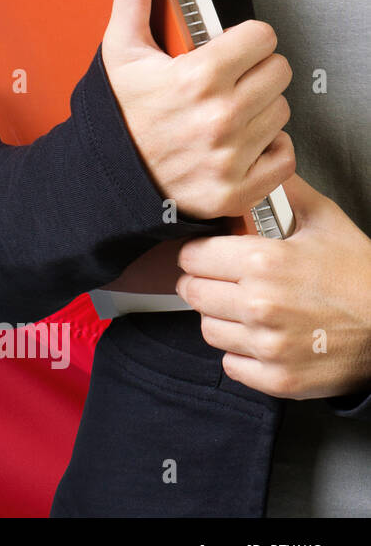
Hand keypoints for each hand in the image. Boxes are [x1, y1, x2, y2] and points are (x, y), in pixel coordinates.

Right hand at [101, 0, 295, 219]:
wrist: (100, 180)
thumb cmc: (114, 114)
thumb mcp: (120, 50)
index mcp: (197, 78)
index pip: (263, 37)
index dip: (244, 40)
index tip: (226, 50)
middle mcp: (219, 118)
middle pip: (278, 73)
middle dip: (254, 73)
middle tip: (224, 82)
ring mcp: (231, 157)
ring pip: (281, 113)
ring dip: (259, 111)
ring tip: (223, 115)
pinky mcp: (238, 189)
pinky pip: (284, 157)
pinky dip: (266, 151)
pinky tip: (236, 145)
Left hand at [176, 174, 370, 398]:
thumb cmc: (362, 275)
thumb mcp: (327, 222)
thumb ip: (285, 193)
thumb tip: (265, 166)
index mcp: (263, 262)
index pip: (191, 256)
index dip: (200, 253)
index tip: (211, 255)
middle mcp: (258, 305)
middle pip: (192, 292)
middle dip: (205, 283)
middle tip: (227, 282)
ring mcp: (267, 345)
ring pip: (207, 328)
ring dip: (222, 319)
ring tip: (249, 310)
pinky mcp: (277, 379)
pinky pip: (230, 364)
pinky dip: (242, 354)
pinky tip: (264, 338)